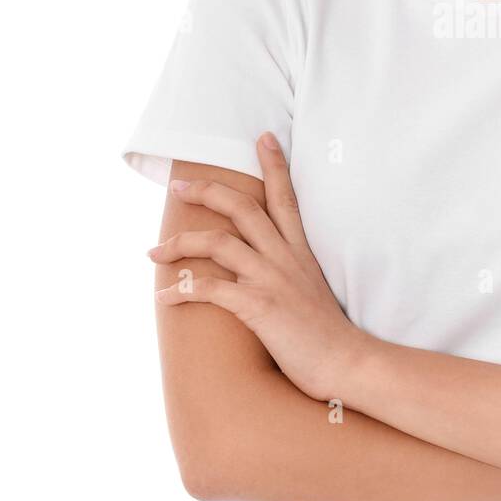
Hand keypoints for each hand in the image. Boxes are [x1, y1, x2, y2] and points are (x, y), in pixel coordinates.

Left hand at [149, 133, 359, 402]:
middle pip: (242, 208)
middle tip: (177, 186)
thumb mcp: (312, 290)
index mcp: (300, 251)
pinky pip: (211, 290)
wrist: (347, 363)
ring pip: (218, 243)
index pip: (285, 197)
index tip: (262, 137)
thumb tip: (267, 268)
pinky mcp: (260, 307)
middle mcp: (285, 258)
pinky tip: (163, 298)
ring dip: (179, 243)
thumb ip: (291, 272)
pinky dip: (181, 291)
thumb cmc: (329, 334)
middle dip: (206, 192)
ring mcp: (272, 280)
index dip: (274, 165)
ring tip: (152, 252)